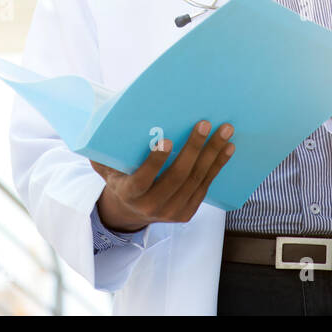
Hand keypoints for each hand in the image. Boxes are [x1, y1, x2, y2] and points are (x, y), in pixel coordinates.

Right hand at [90, 120, 234, 232]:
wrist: (130, 211)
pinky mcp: (187, 213)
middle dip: (193, 149)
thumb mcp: (105, 165)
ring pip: (196, 181)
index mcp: (129, 193)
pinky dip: (217, 167)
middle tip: (204, 124)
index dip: (155, 161)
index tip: (167, 140)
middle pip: (177, 177)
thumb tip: (104, 118)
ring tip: (225, 131)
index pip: (143, 179)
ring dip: (212, 155)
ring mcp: (172, 212)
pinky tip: (228, 149)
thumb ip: (103, 148)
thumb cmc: (119, 177)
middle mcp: (151, 206)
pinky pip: (205, 187)